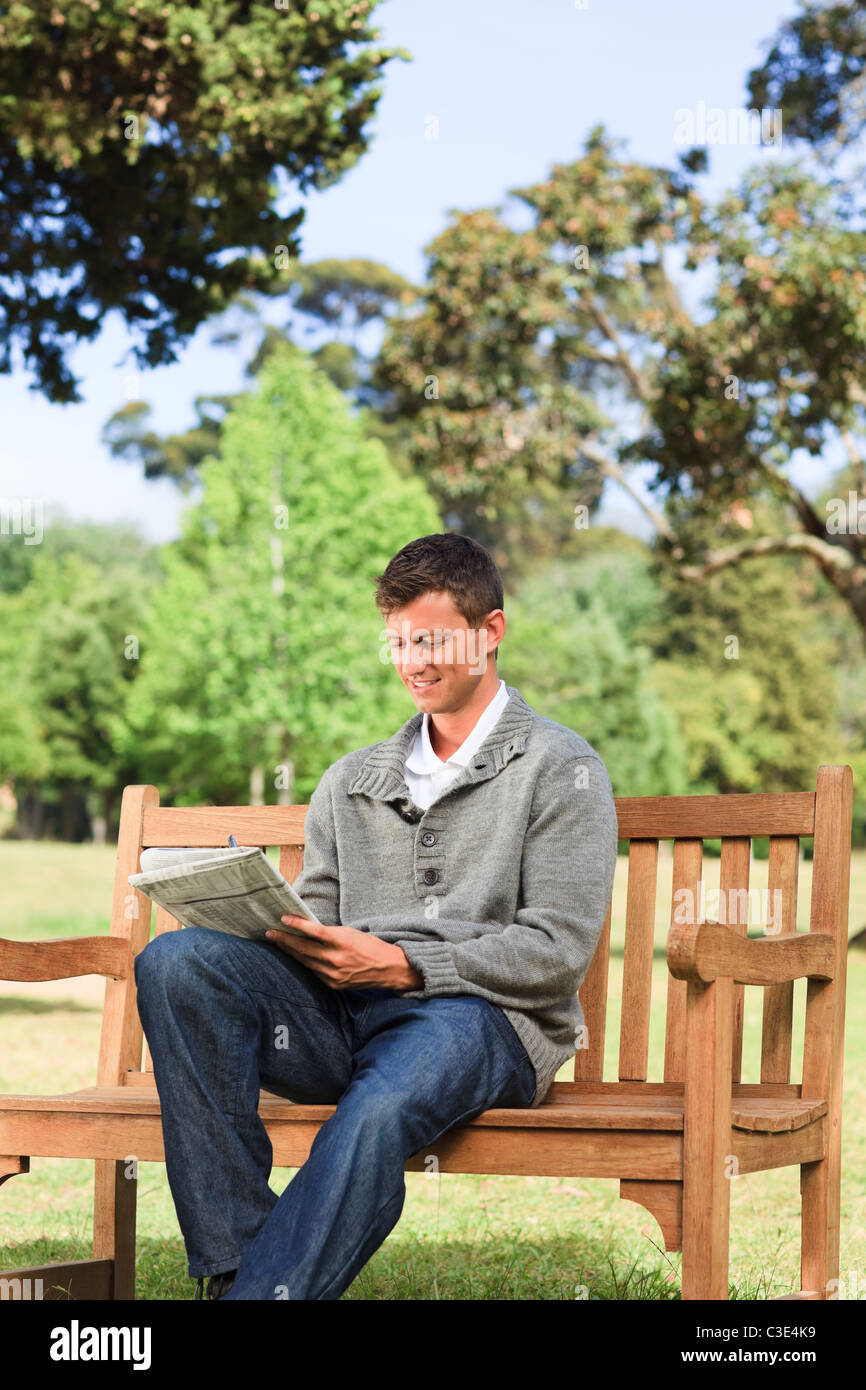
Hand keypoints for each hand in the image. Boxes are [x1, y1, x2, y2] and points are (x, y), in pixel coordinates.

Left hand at [265, 916, 423, 991]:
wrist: (389, 969)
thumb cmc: (372, 946)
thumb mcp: (352, 933)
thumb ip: (330, 933)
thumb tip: (309, 929)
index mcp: (343, 942)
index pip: (314, 932)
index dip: (297, 924)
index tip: (284, 918)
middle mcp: (336, 959)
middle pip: (304, 948)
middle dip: (284, 940)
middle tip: (270, 932)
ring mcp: (333, 974)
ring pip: (305, 961)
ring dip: (290, 951)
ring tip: (278, 943)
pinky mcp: (333, 984)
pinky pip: (313, 971)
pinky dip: (304, 962)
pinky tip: (296, 956)